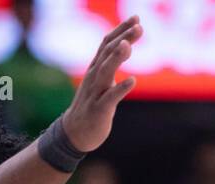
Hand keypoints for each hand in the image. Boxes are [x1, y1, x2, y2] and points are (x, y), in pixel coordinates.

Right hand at [60, 16, 141, 152]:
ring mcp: (96, 93)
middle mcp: (94, 77)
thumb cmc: (92, 106)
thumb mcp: (101, 81)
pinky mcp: (99, 110)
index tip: (136, 18)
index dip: (121, 30)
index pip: (107, 44)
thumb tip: (124, 45)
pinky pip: (110, 98)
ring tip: (128, 45)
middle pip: (108, 53)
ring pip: (105, 71)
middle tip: (138, 26)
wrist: (75, 134)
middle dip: (123, 38)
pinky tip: (132, 81)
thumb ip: (111, 63)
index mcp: (96, 69)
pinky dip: (120, 89)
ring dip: (117, 58)